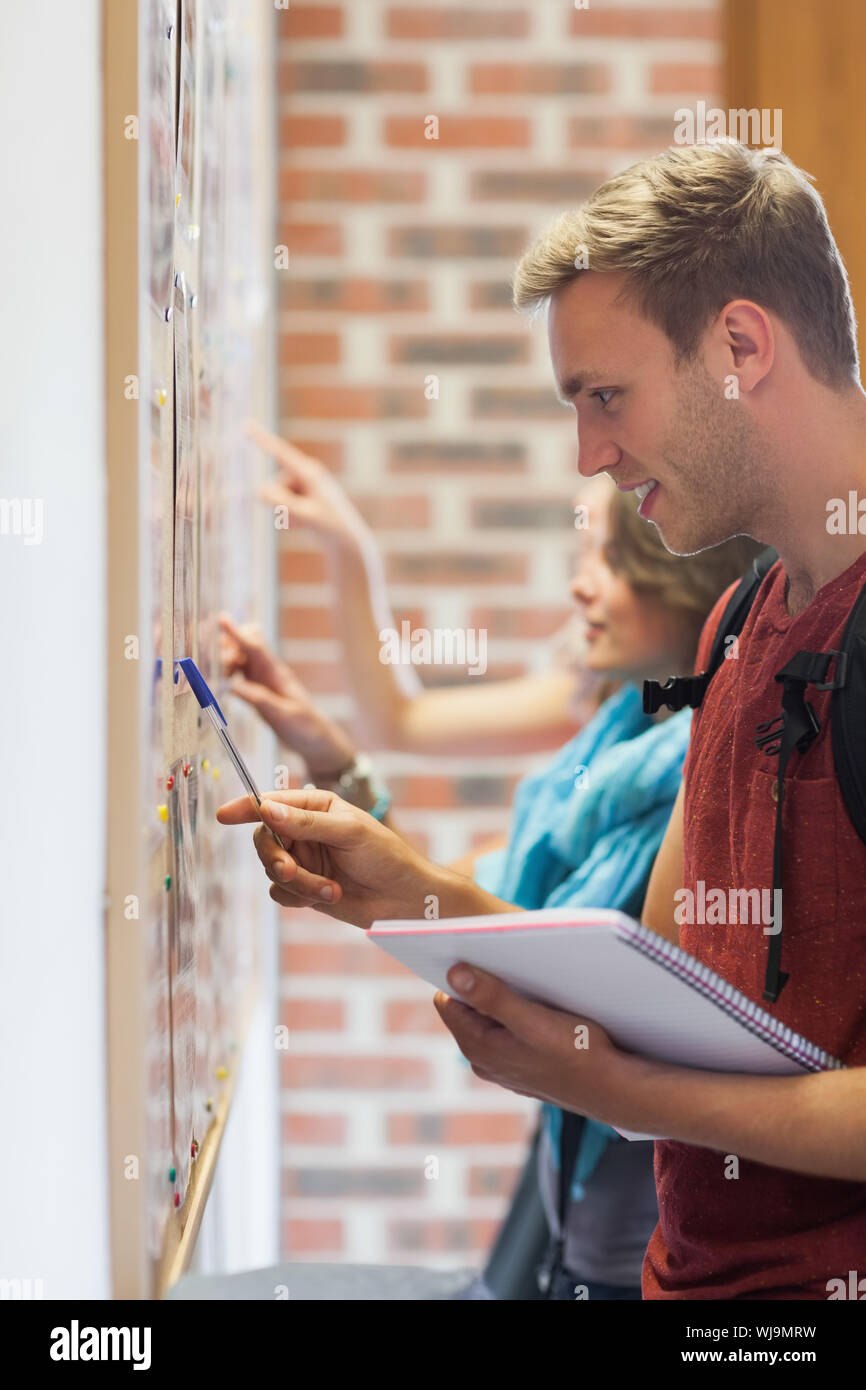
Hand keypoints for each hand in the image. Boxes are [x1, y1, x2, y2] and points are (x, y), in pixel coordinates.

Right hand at [216, 786, 460, 928]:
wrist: (406, 899)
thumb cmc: (386, 856)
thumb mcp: (349, 832)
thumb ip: (307, 823)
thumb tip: (268, 811)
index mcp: (316, 807)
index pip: (272, 803)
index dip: (246, 808)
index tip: (224, 815)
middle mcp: (305, 831)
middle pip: (264, 840)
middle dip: (275, 858)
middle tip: (291, 870)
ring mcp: (305, 860)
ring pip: (273, 871)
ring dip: (299, 883)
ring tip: (330, 888)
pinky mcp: (305, 888)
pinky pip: (281, 893)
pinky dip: (302, 897)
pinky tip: (331, 895)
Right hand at [218, 613, 355, 778]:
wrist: (314, 741)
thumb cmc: (304, 728)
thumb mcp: (283, 716)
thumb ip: (260, 700)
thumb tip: (235, 687)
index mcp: (276, 675)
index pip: (254, 647)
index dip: (237, 633)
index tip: (222, 618)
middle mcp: (268, 673)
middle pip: (244, 648)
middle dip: (228, 649)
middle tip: (222, 668)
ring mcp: (262, 682)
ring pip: (240, 660)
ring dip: (227, 663)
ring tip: (221, 678)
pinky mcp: (258, 693)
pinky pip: (240, 676)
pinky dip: (229, 676)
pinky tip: (222, 684)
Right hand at [245, 420, 374, 554]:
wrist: (344, 539)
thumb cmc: (329, 526)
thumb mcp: (305, 516)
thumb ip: (282, 503)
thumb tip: (259, 490)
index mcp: (309, 472)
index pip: (280, 453)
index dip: (261, 439)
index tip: (246, 424)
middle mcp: (304, 474)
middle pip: (274, 487)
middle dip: (280, 506)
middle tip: (304, 519)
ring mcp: (300, 485)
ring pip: (274, 498)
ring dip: (285, 514)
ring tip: (307, 521)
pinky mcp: (298, 495)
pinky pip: (279, 505)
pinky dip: (287, 518)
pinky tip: (304, 523)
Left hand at [434, 964, 628, 1122]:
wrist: (614, 1088)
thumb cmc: (578, 1054)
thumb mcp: (534, 1020)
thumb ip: (492, 997)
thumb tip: (454, 972)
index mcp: (477, 1047)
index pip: (447, 999)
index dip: (462, 976)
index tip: (483, 957)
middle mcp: (483, 1059)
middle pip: (469, 1008)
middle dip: (486, 986)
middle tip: (514, 969)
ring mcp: (503, 1064)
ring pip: (491, 1019)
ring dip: (507, 1000)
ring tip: (533, 988)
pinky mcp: (523, 1065)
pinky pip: (511, 1031)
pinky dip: (522, 1017)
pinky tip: (546, 1010)